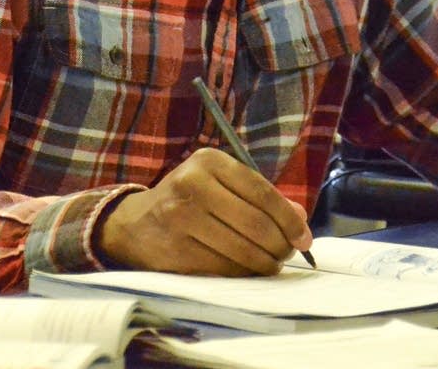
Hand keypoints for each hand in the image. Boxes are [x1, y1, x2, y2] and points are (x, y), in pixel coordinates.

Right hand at [94, 148, 312, 274]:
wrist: (134, 224)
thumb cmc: (188, 200)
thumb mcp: (219, 184)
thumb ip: (259, 196)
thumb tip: (300, 218)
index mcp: (209, 162)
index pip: (262, 192)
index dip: (288, 219)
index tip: (303, 238)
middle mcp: (192, 185)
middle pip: (255, 224)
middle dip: (280, 245)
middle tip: (286, 254)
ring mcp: (181, 219)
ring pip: (242, 251)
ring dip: (264, 264)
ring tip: (270, 264)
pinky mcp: (175, 250)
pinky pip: (223, 269)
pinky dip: (242, 274)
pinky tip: (246, 271)